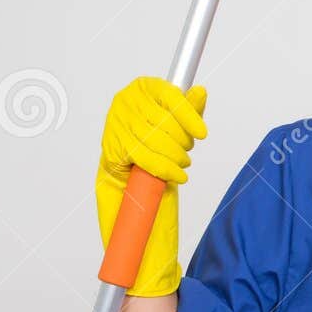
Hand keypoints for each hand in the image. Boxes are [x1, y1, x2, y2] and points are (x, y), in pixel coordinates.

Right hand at [96, 77, 207, 296]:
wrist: (140, 220)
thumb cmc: (157, 174)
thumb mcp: (178, 141)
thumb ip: (186, 115)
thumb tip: (200, 91)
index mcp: (137, 97)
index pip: (162, 92)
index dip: (185, 110)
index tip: (202, 132)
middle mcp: (120, 110)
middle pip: (159, 115)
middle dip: (180, 140)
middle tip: (185, 157)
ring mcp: (112, 133)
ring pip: (151, 134)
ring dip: (173, 155)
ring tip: (180, 169)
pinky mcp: (110, 157)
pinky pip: (140, 154)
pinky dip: (162, 168)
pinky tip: (172, 178)